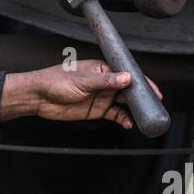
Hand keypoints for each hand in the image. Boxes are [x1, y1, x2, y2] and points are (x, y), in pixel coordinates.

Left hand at [0, 60, 162, 129]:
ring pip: (124, 103)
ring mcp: (101, 96)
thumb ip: (106, 81)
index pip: (127, 74)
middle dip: (142, 98)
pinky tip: (128, 124)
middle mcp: (105, 82)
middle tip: (155, 106)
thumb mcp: (83, 80)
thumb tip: (127, 78)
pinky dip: (123, 119)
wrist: (39, 97)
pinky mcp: (97, 109)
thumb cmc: (56, 81)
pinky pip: (115, 115)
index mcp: (103, 69)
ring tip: (143, 117)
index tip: (154, 91)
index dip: (142, 82)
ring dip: (134, 110)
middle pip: (129, 90)